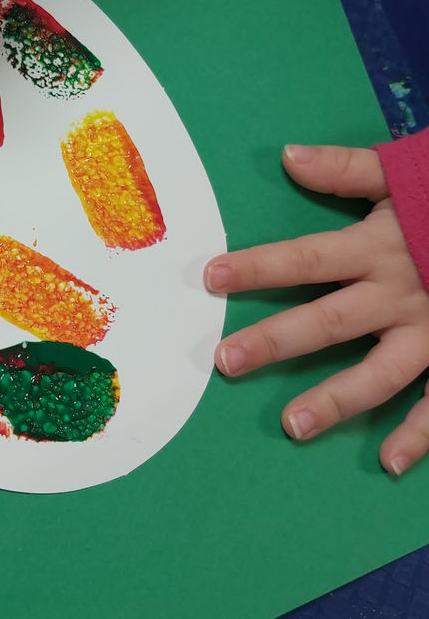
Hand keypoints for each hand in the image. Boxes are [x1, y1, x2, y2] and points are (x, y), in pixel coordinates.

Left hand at [204, 144, 428, 475]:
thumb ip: (349, 169)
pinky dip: (420, 433)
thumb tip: (288, 156)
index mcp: (380, 247)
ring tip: (292, 426)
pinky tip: (389, 462)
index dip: (258, 268)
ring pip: (381, 372)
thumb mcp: (409, 174)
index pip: (308, 259)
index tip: (210, 278)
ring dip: (337, 400)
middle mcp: (401, 294)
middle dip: (276, 341)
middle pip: (330, 321)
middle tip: (226, 360)